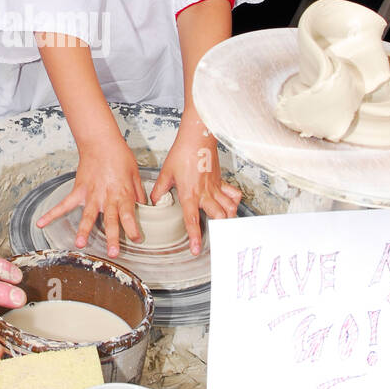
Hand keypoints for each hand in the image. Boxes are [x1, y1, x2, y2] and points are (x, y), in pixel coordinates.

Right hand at [36, 137, 145, 257]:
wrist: (101, 143)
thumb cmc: (119, 156)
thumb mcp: (135, 175)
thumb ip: (138, 194)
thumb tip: (144, 208)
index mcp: (122, 194)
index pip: (129, 215)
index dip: (133, 228)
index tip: (136, 239)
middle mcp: (106, 197)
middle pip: (110, 220)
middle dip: (111, 237)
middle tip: (112, 253)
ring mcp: (91, 195)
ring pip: (88, 216)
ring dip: (83, 230)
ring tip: (79, 244)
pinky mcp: (78, 191)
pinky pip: (64, 204)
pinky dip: (52, 214)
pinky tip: (42, 223)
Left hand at [152, 120, 240, 254]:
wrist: (197, 138)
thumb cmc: (182, 153)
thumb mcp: (166, 173)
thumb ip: (160, 190)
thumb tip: (155, 201)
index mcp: (190, 194)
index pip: (192, 220)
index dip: (195, 237)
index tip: (196, 249)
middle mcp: (205, 193)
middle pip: (218, 217)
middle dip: (219, 230)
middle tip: (217, 238)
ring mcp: (215, 187)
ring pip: (229, 208)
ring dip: (228, 218)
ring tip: (225, 225)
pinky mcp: (221, 181)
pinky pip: (233, 194)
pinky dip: (234, 202)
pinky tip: (230, 205)